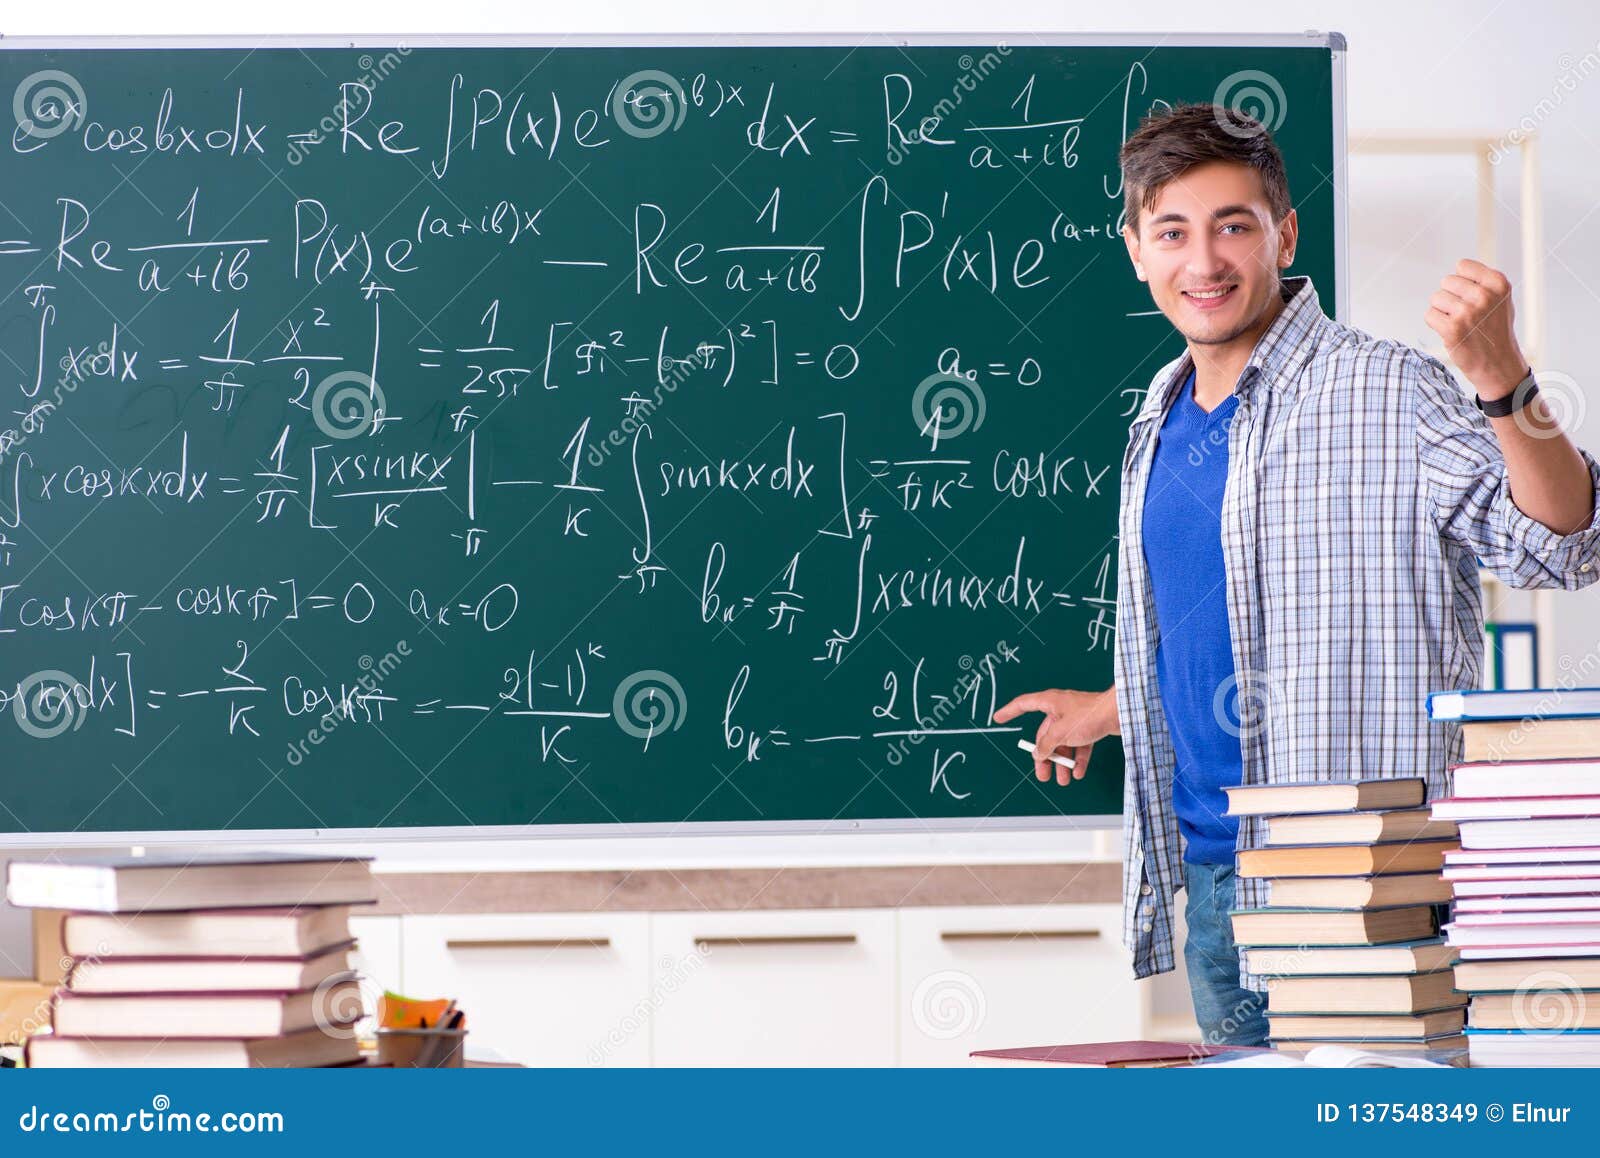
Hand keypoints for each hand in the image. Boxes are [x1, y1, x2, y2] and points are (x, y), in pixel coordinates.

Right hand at [992, 687, 1116, 785]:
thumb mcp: (1061, 732)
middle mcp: (1061, 709)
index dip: (1009, 711)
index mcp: (1050, 702)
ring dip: (1062, 763)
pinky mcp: (1089, 727)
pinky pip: (1079, 745)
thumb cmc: (1090, 714)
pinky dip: (1078, 759)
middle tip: (1042, 776)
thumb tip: (1038, 753)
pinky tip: (1078, 772)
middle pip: (1045, 735)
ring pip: (1063, 743)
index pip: (1023, 704)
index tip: (998, 718)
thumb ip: (1046, 744)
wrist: (1121, 714)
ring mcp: (1076, 718)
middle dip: (1045, 757)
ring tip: (1063, 780)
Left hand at [1424, 258, 1529, 400]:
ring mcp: (1467, 312)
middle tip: (1464, 313)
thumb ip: (1482, 281)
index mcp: (1498, 283)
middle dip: (1450, 296)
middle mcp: (1484, 295)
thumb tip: (1460, 266)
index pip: (1462, 265)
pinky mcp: (1452, 328)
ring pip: (1436, 298)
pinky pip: (1429, 314)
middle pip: (1446, 281)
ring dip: (1442, 310)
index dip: (1462, 281)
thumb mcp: (1500, 299)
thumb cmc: (1495, 330)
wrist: (1497, 363)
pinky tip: (1451, 331)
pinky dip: (1435, 323)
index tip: (1471, 296)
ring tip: (1459, 322)